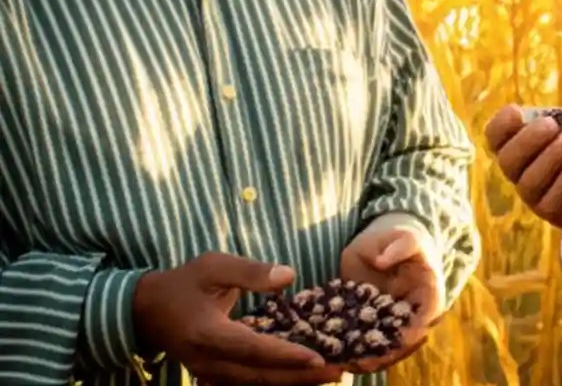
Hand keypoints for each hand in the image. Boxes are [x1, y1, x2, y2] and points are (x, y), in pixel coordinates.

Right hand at [132, 252, 344, 384]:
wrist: (145, 311)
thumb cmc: (183, 283)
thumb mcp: (212, 266)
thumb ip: (249, 271)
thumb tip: (289, 275)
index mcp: (207, 333)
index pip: (251, 348)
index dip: (284, 355)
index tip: (317, 357)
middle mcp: (208, 362)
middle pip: (259, 376)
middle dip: (299, 377)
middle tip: (339, 371)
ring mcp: (210, 374)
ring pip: (256, 384)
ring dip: (293, 382)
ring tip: (331, 376)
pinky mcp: (215, 377)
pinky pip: (250, 383)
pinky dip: (278, 381)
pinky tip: (305, 378)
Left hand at [337, 228, 438, 373]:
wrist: (388, 241)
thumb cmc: (402, 237)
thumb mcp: (405, 236)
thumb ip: (399, 246)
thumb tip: (382, 261)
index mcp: (429, 298)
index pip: (419, 326)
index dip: (403, 342)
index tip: (382, 348)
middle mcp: (413, 316)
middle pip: (400, 345)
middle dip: (379, 358)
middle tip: (354, 365)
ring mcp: (392, 322)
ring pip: (381, 346)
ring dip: (363, 358)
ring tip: (340, 364)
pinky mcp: (372, 321)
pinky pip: (363, 337)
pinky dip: (350, 346)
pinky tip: (332, 352)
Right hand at [484, 104, 561, 232]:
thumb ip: (554, 118)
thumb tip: (549, 115)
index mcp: (515, 146)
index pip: (494, 137)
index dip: (500, 125)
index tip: (516, 111)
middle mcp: (517, 173)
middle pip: (508, 160)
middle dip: (528, 140)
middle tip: (551, 124)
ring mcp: (532, 196)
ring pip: (530, 180)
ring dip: (551, 156)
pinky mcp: (551, 213)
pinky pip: (552, 197)